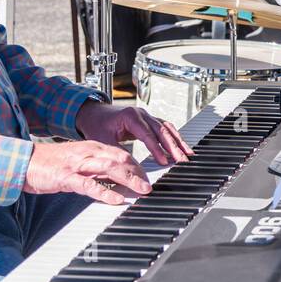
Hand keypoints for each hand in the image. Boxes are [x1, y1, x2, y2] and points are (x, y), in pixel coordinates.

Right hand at [23, 140, 151, 204]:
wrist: (24, 161)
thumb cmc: (52, 162)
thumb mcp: (79, 160)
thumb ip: (97, 168)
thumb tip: (117, 179)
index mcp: (92, 147)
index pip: (122, 153)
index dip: (137, 165)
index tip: (147, 177)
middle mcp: (88, 153)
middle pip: (121, 158)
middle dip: (138, 172)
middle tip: (149, 185)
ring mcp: (77, 164)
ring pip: (110, 168)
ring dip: (129, 180)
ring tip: (142, 190)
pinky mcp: (65, 177)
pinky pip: (88, 185)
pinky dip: (105, 192)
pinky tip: (116, 199)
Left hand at [75, 101, 194, 165]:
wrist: (92, 113)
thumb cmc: (96, 124)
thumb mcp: (102, 141)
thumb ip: (118, 153)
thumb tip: (131, 167)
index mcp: (130, 116)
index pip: (147, 134)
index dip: (156, 149)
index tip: (163, 161)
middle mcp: (141, 114)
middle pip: (162, 130)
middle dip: (174, 146)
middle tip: (182, 160)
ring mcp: (146, 116)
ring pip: (167, 128)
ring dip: (177, 141)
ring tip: (187, 154)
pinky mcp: (148, 120)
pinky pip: (164, 128)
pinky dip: (173, 137)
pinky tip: (180, 146)